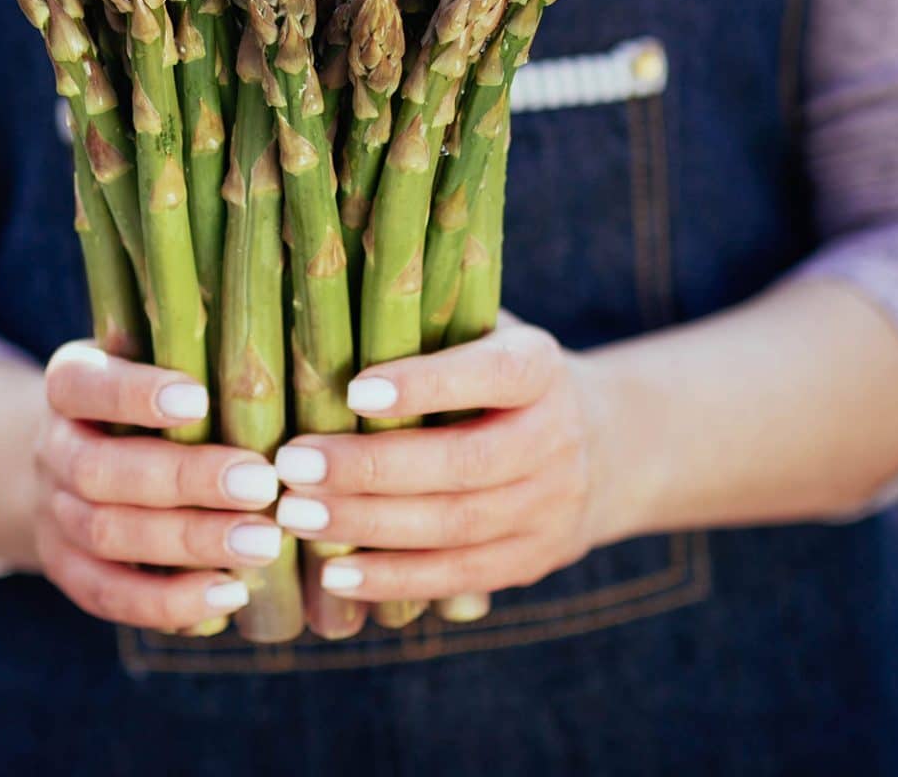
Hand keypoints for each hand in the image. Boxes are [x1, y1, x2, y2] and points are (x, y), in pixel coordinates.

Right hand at [32, 341, 285, 629]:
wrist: (75, 462)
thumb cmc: (146, 400)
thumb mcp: (153, 362)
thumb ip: (192, 357)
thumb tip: (265, 363)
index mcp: (70, 385)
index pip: (82, 385)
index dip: (132, 394)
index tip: (199, 399)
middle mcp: (53, 448)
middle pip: (100, 470)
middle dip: (184, 479)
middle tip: (262, 484)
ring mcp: (53, 513)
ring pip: (106, 534)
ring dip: (189, 543)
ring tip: (263, 543)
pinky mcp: (66, 569)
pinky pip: (107, 594)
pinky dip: (167, 602)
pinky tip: (230, 595)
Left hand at [272, 318, 624, 604]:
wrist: (605, 448)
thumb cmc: (499, 378)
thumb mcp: (483, 334)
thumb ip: (425, 328)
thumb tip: (321, 317)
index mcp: (540, 368)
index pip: (492, 374)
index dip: (426, 385)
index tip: (353, 390)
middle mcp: (555, 438)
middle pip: (464, 462)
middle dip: (371, 468)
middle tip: (293, 465)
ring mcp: (549, 506)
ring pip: (456, 526)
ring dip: (368, 526)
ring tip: (296, 516)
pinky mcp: (533, 559)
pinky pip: (460, 575)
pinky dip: (394, 580)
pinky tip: (335, 574)